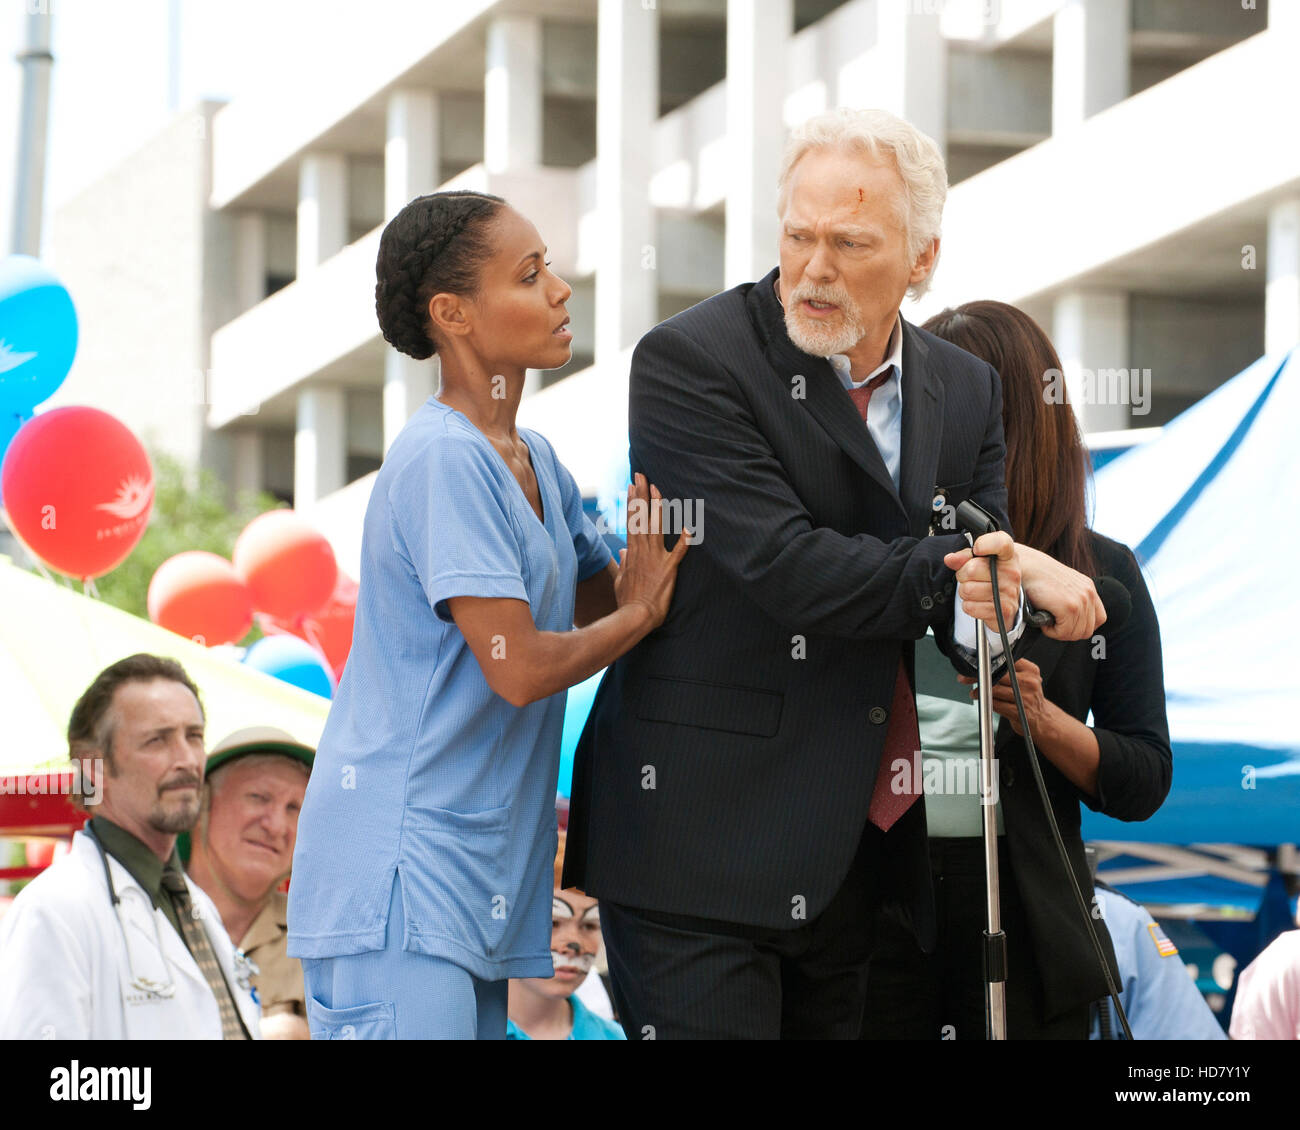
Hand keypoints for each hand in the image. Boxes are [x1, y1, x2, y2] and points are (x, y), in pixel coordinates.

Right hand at [613, 473, 688, 628]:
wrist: (636, 617)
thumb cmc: (628, 602)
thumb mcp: (621, 580)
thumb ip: (623, 563)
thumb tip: (622, 552)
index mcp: (631, 553)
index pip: (631, 521)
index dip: (631, 503)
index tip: (631, 486)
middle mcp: (642, 551)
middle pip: (640, 517)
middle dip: (640, 495)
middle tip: (640, 475)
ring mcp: (655, 558)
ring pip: (656, 526)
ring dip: (656, 506)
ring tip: (656, 487)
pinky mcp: (668, 568)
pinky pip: (679, 552)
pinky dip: (686, 540)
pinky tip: (691, 527)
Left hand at [943, 531, 1020, 633]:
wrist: (1007, 597)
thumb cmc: (991, 574)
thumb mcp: (980, 560)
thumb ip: (964, 556)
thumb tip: (950, 559)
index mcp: (1008, 555)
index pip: (1000, 543)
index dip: (985, 544)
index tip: (976, 549)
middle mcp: (1012, 573)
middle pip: (971, 569)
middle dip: (963, 574)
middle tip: (971, 577)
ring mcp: (1009, 593)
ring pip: (967, 590)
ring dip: (965, 591)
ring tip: (975, 589)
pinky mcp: (1004, 611)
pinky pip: (970, 607)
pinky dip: (969, 605)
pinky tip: (978, 601)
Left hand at [958, 658, 1056, 737]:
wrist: (1042, 719)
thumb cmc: (1028, 698)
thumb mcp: (1025, 679)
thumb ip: (1008, 670)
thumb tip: (981, 663)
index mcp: (1031, 670)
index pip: (1006, 660)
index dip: (986, 662)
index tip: (974, 664)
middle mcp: (1030, 682)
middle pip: (998, 674)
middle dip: (978, 675)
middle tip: (965, 677)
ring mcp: (1025, 697)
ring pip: (995, 689)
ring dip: (980, 691)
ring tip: (974, 692)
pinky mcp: (1019, 712)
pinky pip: (996, 704)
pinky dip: (985, 701)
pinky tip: (981, 700)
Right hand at [1015, 544, 1105, 640]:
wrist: (1026, 566)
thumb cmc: (1038, 576)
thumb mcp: (1064, 585)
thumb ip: (1074, 598)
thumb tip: (1074, 620)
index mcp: (1089, 588)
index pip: (1099, 619)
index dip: (1082, 626)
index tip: (1067, 625)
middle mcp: (1089, 594)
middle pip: (1087, 630)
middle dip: (1068, 632)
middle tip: (1053, 624)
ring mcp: (1080, 601)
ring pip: (1075, 633)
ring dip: (1058, 631)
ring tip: (1047, 620)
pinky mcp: (1069, 607)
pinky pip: (1063, 632)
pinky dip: (1051, 631)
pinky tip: (1043, 620)